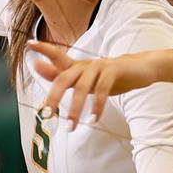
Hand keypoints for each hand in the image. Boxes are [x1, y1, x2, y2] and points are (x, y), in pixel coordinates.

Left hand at [27, 41, 161, 126]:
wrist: (142, 70)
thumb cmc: (111, 76)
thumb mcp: (85, 80)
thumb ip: (62, 75)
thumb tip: (38, 67)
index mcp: (78, 66)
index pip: (57, 56)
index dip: (44, 49)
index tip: (29, 44)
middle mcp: (86, 64)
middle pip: (64, 78)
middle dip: (53, 97)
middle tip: (47, 115)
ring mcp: (100, 66)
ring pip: (82, 87)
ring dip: (75, 109)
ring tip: (71, 127)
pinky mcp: (114, 70)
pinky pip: (102, 89)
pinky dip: (97, 106)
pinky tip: (93, 119)